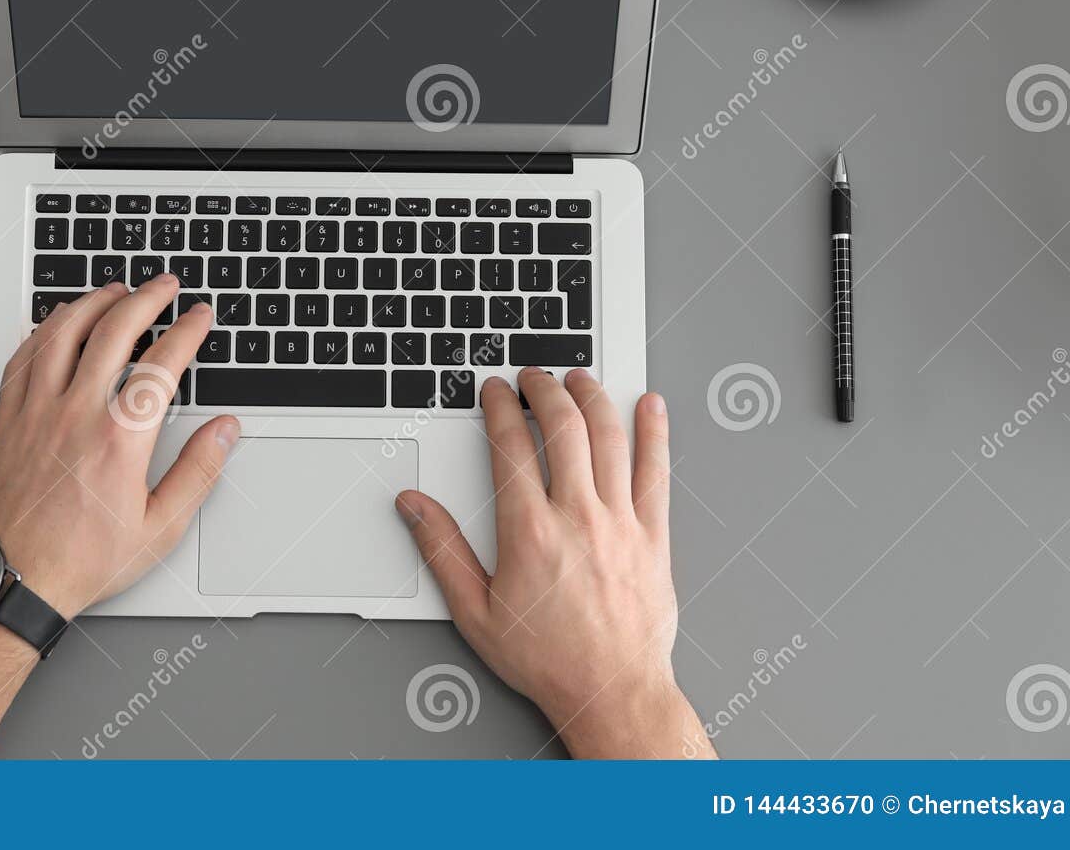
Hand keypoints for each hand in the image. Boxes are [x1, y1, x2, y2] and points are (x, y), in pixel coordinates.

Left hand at [0, 275, 239, 618]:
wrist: (14, 581)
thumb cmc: (82, 561)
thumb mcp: (159, 528)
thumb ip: (198, 472)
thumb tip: (224, 432)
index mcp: (119, 438)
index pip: (162, 363)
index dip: (187, 331)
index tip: (200, 316)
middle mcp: (75, 413)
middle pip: (113, 330)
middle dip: (145, 298)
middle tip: (163, 286)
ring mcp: (36, 412)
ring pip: (63, 332)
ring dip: (93, 301)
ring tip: (115, 289)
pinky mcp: (8, 419)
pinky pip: (23, 357)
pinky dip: (44, 329)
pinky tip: (57, 322)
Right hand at [397, 367, 712, 758]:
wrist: (612, 692)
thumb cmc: (547, 659)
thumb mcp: (474, 611)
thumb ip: (441, 550)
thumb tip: (413, 506)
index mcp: (529, 531)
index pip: (509, 446)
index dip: (498, 407)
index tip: (494, 390)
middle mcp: (578, 517)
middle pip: (563, 427)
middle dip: (545, 389)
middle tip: (534, 376)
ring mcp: (620, 523)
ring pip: (609, 437)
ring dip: (592, 397)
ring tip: (579, 378)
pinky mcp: (654, 536)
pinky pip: (657, 471)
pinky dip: (654, 432)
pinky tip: (651, 407)